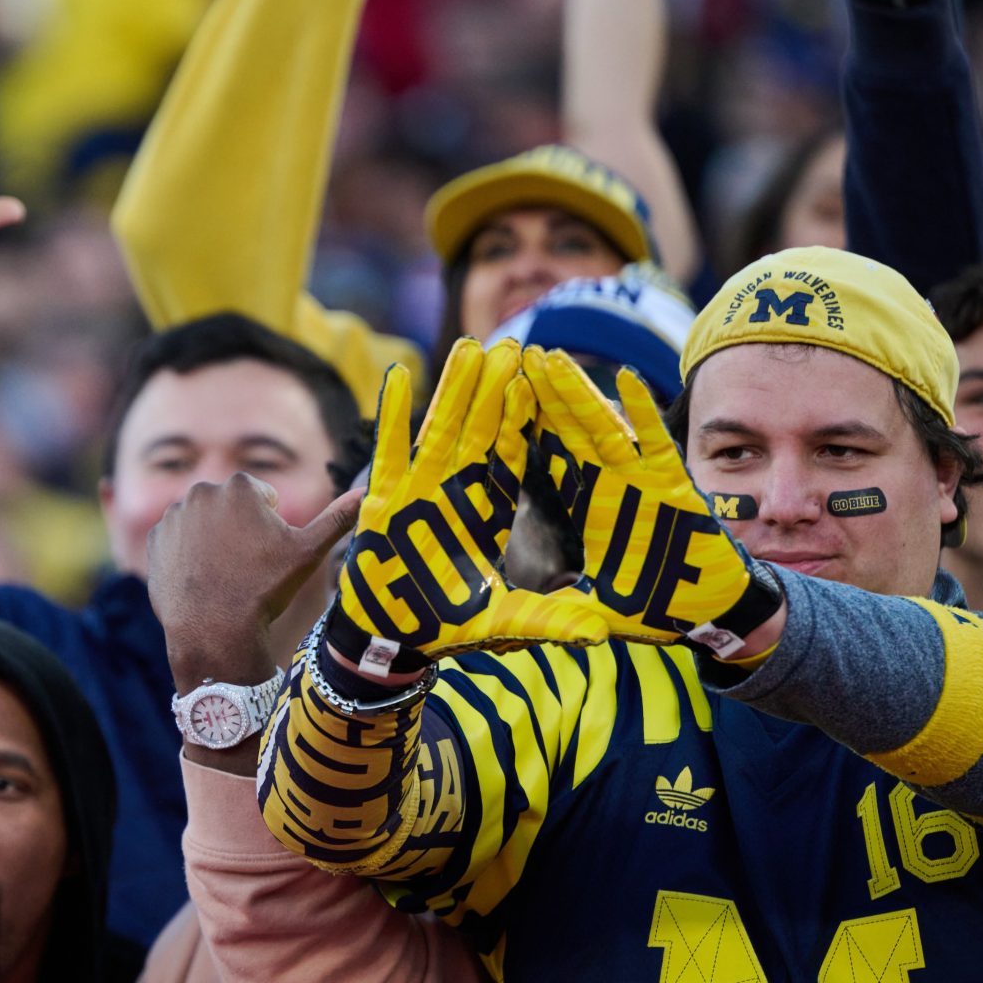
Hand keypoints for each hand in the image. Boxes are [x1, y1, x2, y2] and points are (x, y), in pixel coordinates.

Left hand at [147, 473, 362, 690]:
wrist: (214, 629)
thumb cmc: (265, 589)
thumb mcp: (309, 553)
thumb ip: (338, 517)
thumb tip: (368, 491)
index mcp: (240, 487)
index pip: (262, 499)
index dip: (271, 529)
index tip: (267, 556)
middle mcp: (202, 492)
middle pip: (231, 509)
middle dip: (240, 531)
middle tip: (247, 569)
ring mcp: (174, 516)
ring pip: (205, 525)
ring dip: (214, 542)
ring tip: (225, 576)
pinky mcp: (156, 540)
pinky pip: (179, 543)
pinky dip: (190, 557)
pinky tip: (202, 581)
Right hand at [327, 343, 611, 675]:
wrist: (395, 639)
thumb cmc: (449, 627)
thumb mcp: (508, 623)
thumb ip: (551, 621)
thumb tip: (601, 635)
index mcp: (487, 513)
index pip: (508, 456)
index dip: (520, 418)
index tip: (535, 380)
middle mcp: (453, 493)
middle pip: (476, 431)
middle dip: (491, 389)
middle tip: (509, 344)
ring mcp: (416, 492)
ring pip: (436, 430)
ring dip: (450, 389)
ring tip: (465, 347)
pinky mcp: (382, 501)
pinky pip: (388, 451)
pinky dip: (390, 416)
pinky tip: (395, 378)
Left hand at [525, 349, 780, 654]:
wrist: (706, 612)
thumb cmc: (649, 607)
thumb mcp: (588, 608)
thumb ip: (556, 609)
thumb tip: (515, 615)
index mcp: (583, 508)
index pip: (543, 463)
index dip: (518, 433)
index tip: (490, 402)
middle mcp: (606, 487)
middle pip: (565, 432)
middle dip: (540, 394)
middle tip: (511, 355)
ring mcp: (638, 481)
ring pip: (600, 427)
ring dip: (577, 392)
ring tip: (550, 357)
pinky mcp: (673, 484)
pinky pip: (656, 441)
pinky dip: (643, 411)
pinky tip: (626, 377)